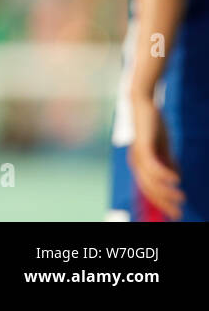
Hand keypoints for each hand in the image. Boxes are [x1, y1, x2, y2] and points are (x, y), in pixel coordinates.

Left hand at [128, 93, 182, 218]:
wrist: (144, 103)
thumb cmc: (154, 126)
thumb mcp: (163, 148)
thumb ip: (168, 163)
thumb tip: (176, 179)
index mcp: (140, 165)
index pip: (149, 190)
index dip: (161, 203)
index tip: (175, 214)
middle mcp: (136, 162)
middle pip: (148, 189)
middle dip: (163, 203)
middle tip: (178, 213)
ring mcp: (138, 154)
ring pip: (150, 180)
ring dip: (166, 191)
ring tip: (181, 198)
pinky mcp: (142, 145)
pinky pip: (152, 165)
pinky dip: (164, 174)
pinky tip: (176, 180)